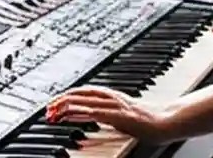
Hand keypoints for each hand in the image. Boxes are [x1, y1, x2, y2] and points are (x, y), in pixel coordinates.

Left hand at [46, 87, 173, 141]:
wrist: (165, 121)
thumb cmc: (144, 120)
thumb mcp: (117, 115)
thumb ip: (101, 113)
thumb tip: (83, 115)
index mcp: (110, 95)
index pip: (82, 91)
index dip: (66, 95)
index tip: (53, 103)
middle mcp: (111, 96)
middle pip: (80, 93)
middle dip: (61, 100)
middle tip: (48, 108)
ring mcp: (116, 105)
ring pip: (86, 101)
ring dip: (67, 105)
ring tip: (54, 112)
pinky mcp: (121, 115)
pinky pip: (98, 112)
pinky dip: (83, 112)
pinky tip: (73, 114)